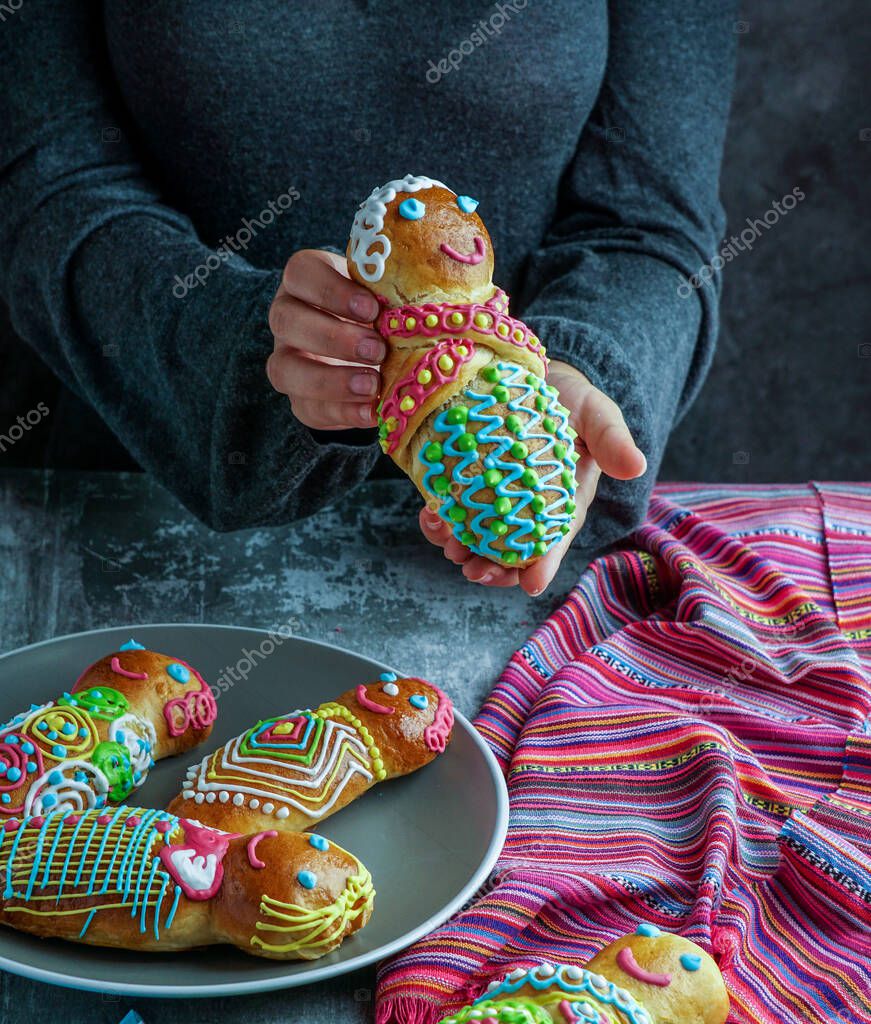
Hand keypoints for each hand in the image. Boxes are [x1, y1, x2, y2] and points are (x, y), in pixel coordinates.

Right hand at [267, 249, 385, 428]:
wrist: (377, 352)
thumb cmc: (386, 311)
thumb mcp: (390, 293)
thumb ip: (403, 290)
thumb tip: (449, 299)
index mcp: (306, 281)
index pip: (301, 273)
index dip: (332, 290)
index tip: (372, 308)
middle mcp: (288, 317)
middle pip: (287, 320)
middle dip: (333, 337)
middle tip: (377, 350)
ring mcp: (288, 359)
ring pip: (284, 369)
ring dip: (330, 381)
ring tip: (373, 386)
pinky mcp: (299, 397)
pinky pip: (307, 408)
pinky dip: (342, 413)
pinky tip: (372, 412)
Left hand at [419, 359, 646, 594]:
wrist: (534, 374)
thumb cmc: (570, 399)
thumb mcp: (596, 413)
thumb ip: (611, 439)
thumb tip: (636, 467)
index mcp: (563, 502)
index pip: (555, 540)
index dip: (544, 564)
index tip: (531, 585)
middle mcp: (528, 509)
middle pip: (511, 552)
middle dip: (492, 568)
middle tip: (473, 571)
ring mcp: (494, 500)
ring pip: (477, 539)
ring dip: (460, 549)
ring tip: (449, 546)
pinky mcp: (465, 484)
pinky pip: (450, 511)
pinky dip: (439, 520)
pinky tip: (430, 514)